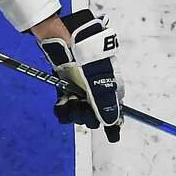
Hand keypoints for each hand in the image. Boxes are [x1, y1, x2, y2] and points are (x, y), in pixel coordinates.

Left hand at [39, 10, 122, 142]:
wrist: (62, 39)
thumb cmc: (84, 54)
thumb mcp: (96, 79)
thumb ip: (104, 101)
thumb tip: (112, 122)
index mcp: (109, 85)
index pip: (114, 110)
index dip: (112, 123)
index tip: (111, 135)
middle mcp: (96, 89)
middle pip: (94, 115)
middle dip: (87, 115)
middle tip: (80, 104)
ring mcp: (80, 88)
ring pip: (79, 112)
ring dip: (73, 111)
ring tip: (68, 101)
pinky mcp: (65, 87)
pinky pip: (65, 107)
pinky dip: (62, 109)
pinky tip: (61, 105)